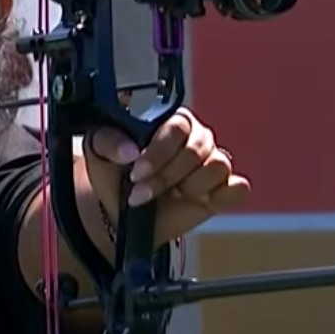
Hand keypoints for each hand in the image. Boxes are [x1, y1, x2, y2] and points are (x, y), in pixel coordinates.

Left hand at [82, 107, 248, 244]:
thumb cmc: (113, 173)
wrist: (120, 212)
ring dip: (189, 188)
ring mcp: (211, 164)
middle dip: (166, 176)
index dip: (158, 152)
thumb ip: (107, 141)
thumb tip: (130, 151)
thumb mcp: (97, 151)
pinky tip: (201, 201)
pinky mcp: (222, 190)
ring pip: (217, 168)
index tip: (137, 172)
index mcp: (169, 121)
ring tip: (167, 196)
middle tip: (142, 193)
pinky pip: (237, 188)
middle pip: (197, 150)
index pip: (176, 127)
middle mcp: (196, 138)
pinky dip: (223, 195)